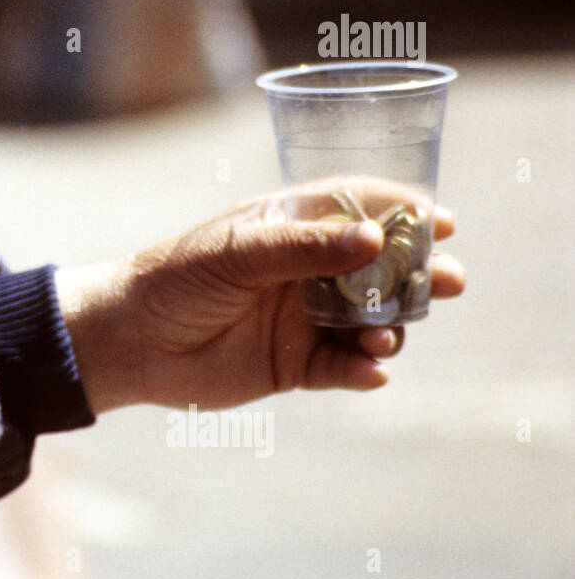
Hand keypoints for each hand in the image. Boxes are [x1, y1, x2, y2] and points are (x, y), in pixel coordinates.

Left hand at [55, 181, 465, 413]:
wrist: (129, 340)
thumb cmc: (175, 279)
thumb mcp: (237, 253)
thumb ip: (302, 247)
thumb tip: (371, 238)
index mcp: (289, 227)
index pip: (357, 208)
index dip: (401, 212)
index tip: (441, 220)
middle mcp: (304, 270)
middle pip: (378, 268)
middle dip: (417, 274)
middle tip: (449, 280)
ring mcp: (302, 318)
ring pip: (369, 320)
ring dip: (391, 327)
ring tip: (386, 335)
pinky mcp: (294, 364)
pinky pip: (343, 367)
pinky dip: (363, 368)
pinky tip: (371, 369)